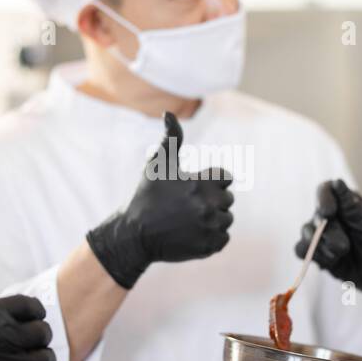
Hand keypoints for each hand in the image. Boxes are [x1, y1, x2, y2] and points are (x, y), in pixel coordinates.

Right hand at [87, 111, 234, 288]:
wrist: (134, 234)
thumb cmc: (146, 195)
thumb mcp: (157, 163)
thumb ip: (171, 138)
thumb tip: (169, 113)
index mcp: (202, 182)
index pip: (226, 178)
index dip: (211, 182)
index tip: (194, 188)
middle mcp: (209, 205)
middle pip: (227, 200)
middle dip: (211, 201)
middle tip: (188, 207)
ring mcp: (209, 228)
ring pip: (226, 220)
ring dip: (213, 219)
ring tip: (189, 221)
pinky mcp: (208, 247)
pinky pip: (223, 239)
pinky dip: (212, 238)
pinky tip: (193, 234)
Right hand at [294, 179, 361, 306]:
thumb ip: (351, 205)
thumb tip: (336, 182)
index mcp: (347, 203)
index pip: (325, 191)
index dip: (322, 199)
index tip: (329, 213)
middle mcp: (333, 218)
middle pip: (315, 217)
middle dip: (328, 233)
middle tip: (345, 247)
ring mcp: (325, 237)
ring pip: (306, 234)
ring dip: (320, 247)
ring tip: (341, 255)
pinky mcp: (321, 255)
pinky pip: (302, 250)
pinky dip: (313, 256)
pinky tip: (332, 261)